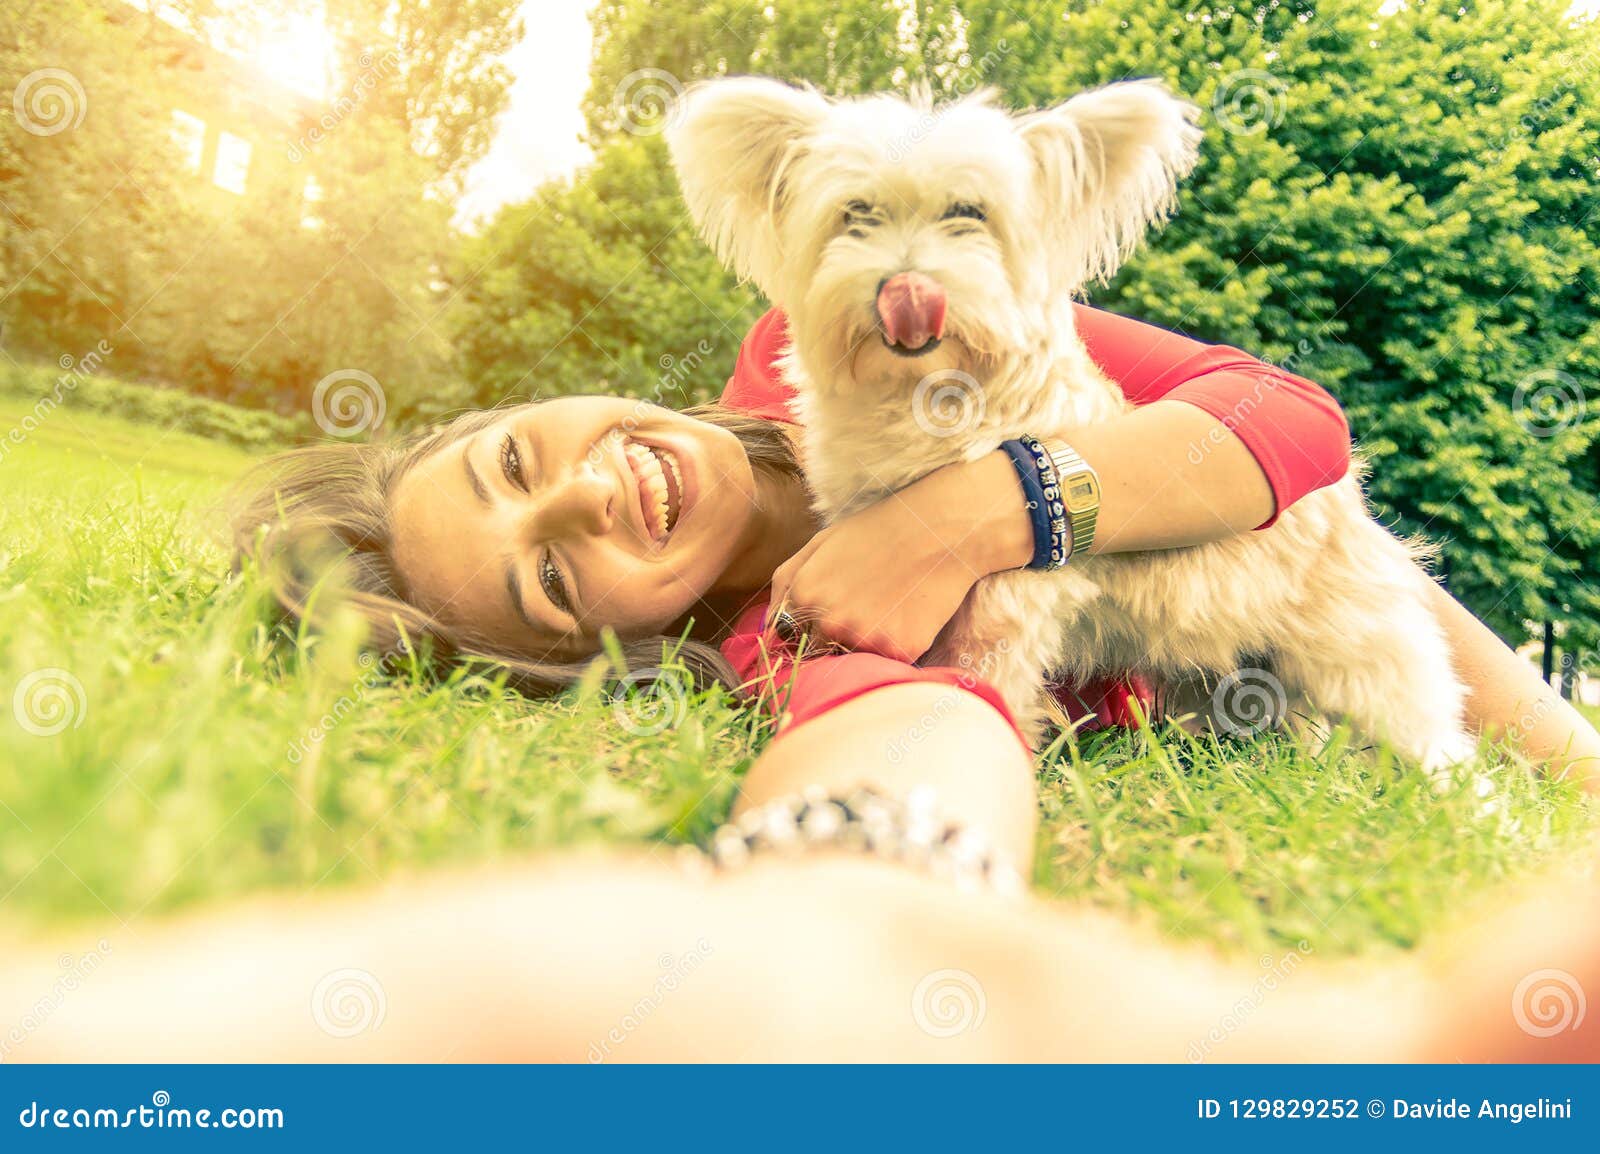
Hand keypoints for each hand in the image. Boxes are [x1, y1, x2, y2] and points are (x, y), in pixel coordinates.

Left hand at [768, 451, 1033, 662]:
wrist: (941, 530)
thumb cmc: (878, 532)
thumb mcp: (821, 543)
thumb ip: (785, 583)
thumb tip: (769, 626)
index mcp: (803, 595)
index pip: (788, 638)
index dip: (807, 629)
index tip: (829, 615)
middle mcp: (827, 622)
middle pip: (818, 654)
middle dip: (834, 640)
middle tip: (864, 608)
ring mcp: (863, 639)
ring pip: (851, 661)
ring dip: (864, 646)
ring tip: (886, 610)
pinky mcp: (898, 651)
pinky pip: (888, 664)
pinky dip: (896, 647)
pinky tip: (907, 617)